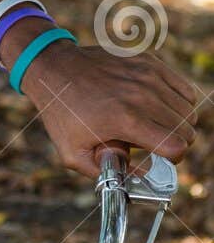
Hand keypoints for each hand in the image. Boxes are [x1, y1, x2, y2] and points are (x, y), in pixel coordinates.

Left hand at [21, 40, 198, 177]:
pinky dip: (179, 102)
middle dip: (175, 143)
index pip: (176, 147)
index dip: (172, 159)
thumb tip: (142, 180)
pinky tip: (160, 108)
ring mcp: (147, 75)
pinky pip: (183, 89)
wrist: (53, 68)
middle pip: (186, 130)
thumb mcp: (74, 154)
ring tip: (155, 126)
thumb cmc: (62, 113)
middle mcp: (142, 95)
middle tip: (154, 143)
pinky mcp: (149, 62)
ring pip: (188, 110)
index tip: (159, 158)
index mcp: (126, 120)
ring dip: (178, 124)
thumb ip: (109, 174)